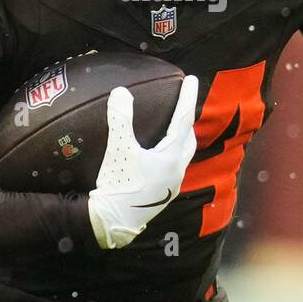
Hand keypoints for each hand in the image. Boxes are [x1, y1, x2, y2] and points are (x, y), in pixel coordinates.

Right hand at [87, 76, 198, 248]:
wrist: (111, 222)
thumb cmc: (118, 184)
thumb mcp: (118, 149)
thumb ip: (120, 119)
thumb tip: (120, 91)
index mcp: (171, 157)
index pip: (183, 120)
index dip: (187, 97)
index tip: (191, 79)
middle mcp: (176, 171)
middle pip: (188, 140)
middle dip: (187, 121)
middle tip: (183, 105)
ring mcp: (170, 185)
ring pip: (182, 156)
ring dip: (180, 140)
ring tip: (172, 129)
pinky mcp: (161, 195)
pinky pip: (172, 168)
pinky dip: (170, 154)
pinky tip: (156, 155)